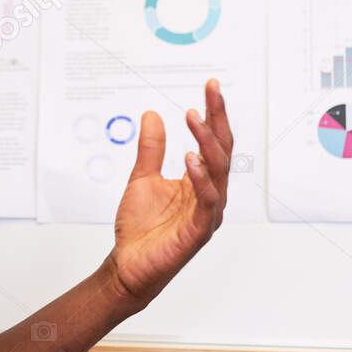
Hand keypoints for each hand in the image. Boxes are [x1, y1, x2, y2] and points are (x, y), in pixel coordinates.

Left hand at [107, 79, 232, 309]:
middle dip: (218, 119)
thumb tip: (152, 114)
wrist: (128, 266)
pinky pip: (207, 201)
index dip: (214, 113)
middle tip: (211, 91)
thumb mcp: (141, 178)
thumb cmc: (140, 228)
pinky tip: (190, 158)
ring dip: (207, 143)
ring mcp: (207, 213)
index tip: (211, 85)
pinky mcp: (198, 231)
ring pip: (218, 172)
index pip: (213, 142)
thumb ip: (151, 149)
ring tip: (193, 118)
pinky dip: (201, 179)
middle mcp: (210, 194)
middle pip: (222, 151)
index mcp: (199, 181)